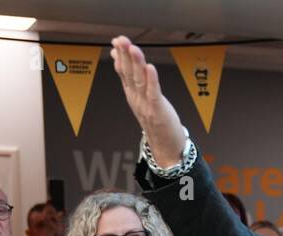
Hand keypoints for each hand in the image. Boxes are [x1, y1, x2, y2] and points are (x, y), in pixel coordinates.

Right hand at [110, 37, 186, 166]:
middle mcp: (136, 99)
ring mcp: (146, 105)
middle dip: (125, 55)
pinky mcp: (158, 111)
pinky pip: (154, 94)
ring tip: (134, 49)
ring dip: (136, 64)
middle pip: (129, 74)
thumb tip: (121, 60)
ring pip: (139, 81)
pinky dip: (152, 80)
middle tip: (121, 40)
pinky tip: (150, 68)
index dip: (121, 56)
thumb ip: (132, 79)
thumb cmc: (157, 121)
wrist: (166, 148)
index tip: (116, 41)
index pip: (123, 72)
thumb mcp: (142, 98)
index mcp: (132, 95)